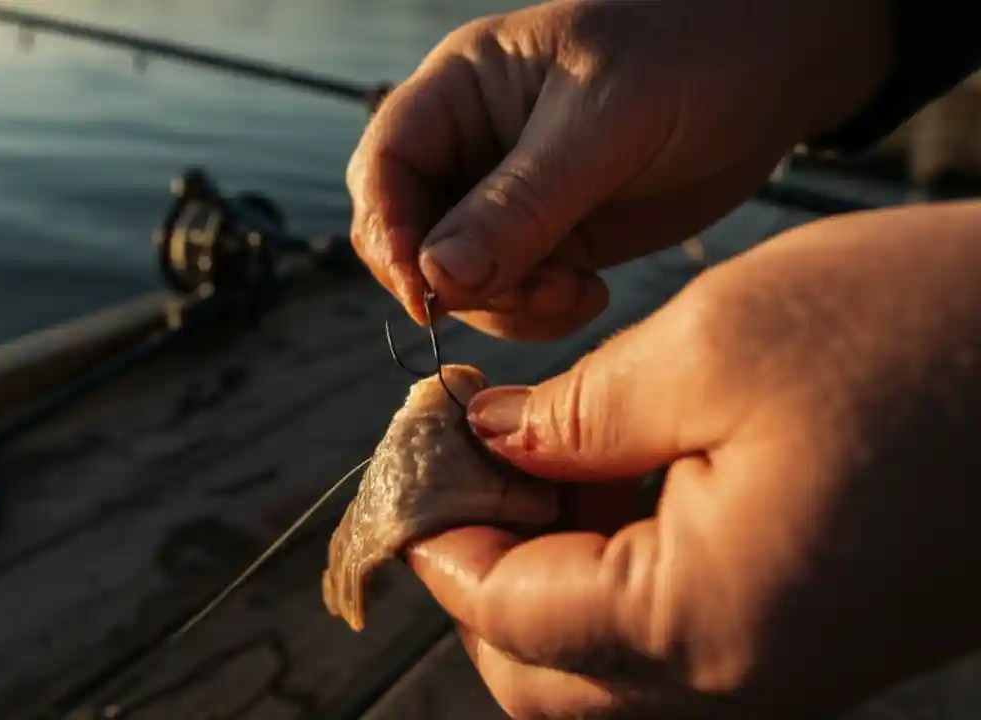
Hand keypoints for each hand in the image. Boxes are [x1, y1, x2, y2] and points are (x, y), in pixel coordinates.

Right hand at [348, 0, 891, 339]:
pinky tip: (588, 293)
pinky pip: (510, 299)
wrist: (776, 73)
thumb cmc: (692, 57)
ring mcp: (508, 200)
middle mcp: (470, 146)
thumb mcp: (605, 123)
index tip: (427, 292)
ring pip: (458, 281)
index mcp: (460, 91)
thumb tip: (437, 278)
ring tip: (576, 289)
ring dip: (505, 305)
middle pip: (409, 236)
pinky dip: (537, 313)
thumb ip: (521, 202)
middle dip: (456, 281)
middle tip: (530, 292)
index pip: (383, 167)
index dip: (388, 233)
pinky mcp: (550, 241)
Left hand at [406, 203, 980, 717]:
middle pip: (541, 668)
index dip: (437, 537)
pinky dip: (616, 564)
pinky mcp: (810, 635)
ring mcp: (780, 668)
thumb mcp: (714, 345)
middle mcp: (740, 679)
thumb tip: (486, 444)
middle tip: (471, 452)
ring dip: (545, 565)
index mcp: (704, 625)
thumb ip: (572, 415)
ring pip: (602, 661)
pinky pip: (671, 633)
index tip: (416, 455)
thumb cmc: (925, 337)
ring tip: (540, 447)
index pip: (505, 618)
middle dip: (482, 567)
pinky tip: (614, 469)